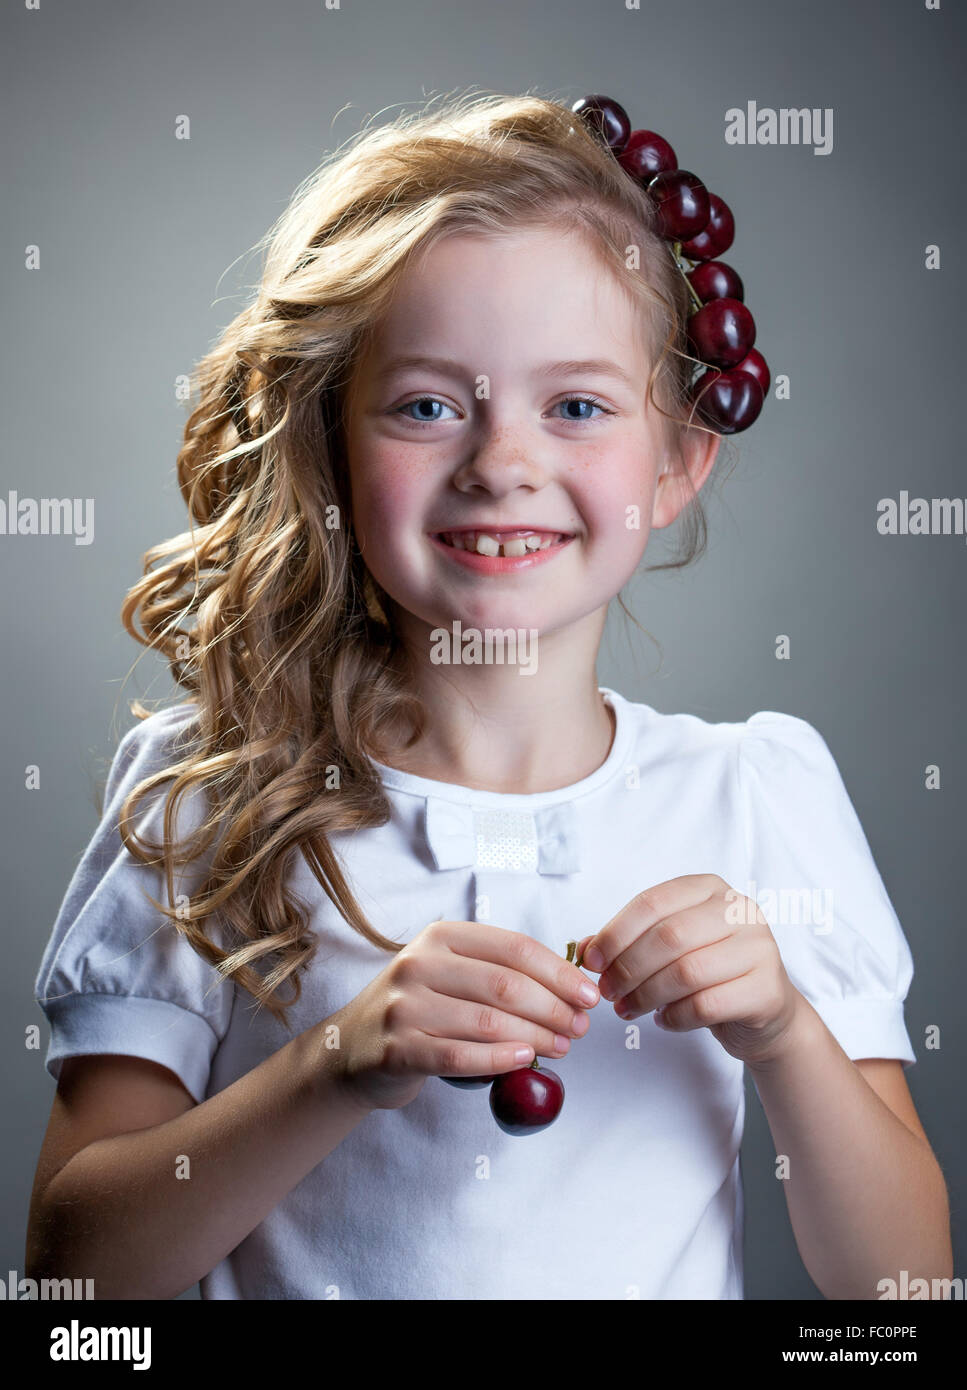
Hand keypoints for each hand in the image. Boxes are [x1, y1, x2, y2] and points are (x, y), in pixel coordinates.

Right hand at [328, 919, 599, 1111]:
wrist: (351, 1050)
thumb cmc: (420, 1009)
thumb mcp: (451, 973)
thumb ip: (500, 971)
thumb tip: (573, 982)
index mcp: (441, 936)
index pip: (513, 947)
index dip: (559, 972)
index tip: (588, 994)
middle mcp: (420, 963)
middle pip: (506, 984)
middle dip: (553, 1008)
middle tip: (579, 1028)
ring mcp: (405, 1005)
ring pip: (488, 1022)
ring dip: (536, 1038)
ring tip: (561, 1048)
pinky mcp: (397, 1048)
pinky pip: (460, 1056)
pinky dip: (500, 1061)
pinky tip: (525, 1062)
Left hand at [574, 874, 803, 1065]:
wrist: (766, 1011)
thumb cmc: (712, 972)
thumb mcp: (671, 948)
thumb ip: (629, 942)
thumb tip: (584, 950)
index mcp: (711, 889)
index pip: (654, 902)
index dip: (616, 933)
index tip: (593, 961)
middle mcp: (740, 911)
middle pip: (669, 936)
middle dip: (628, 968)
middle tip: (608, 992)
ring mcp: (759, 948)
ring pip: (687, 972)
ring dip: (647, 995)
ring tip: (628, 1009)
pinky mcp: (766, 990)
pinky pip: (706, 1005)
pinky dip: (675, 1016)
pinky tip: (663, 1020)